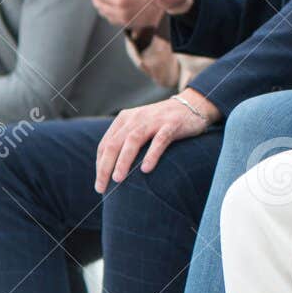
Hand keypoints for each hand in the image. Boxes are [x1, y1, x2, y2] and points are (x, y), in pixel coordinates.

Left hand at [93, 90, 217, 188]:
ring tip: (118, 179)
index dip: (99, 164)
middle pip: (115, 143)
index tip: (99, 184)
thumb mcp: (140, 127)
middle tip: (101, 187)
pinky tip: (146, 169)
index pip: (105, 144)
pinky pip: (159, 140)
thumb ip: (126, 142)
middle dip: (105, 166)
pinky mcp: (172, 125)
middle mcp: (136, 118)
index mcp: (125, 119)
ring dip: (123, 161)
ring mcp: (154, 121)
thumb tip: (112, 171)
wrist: (192, 105)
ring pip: (133, 141)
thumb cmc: (162, 123)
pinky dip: (151, 154)